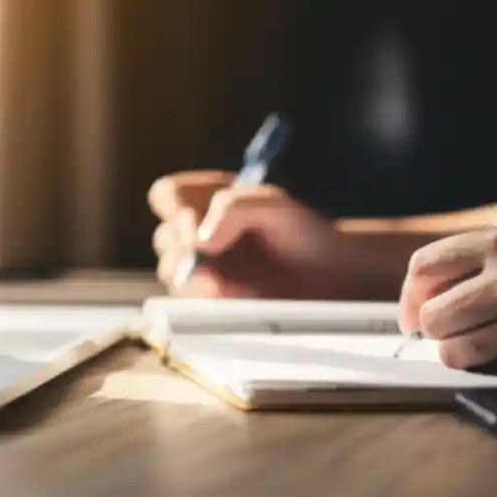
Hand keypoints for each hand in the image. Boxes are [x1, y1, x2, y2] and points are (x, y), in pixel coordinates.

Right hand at [149, 172, 369, 298]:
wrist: (331, 275)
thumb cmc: (303, 231)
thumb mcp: (276, 205)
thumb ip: (235, 207)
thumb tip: (200, 240)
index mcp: (205, 199)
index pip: (167, 194)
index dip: (174, 206)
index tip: (195, 221)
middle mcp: (195, 233)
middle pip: (165, 238)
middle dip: (184, 247)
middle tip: (212, 255)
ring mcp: (199, 269)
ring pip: (171, 272)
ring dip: (193, 277)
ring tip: (224, 283)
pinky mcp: (209, 300)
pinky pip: (187, 303)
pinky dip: (205, 300)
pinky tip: (231, 298)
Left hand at [399, 224, 496, 373]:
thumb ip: (472, 265)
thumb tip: (413, 306)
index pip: (425, 265)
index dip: (408, 295)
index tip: (410, 316)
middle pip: (432, 313)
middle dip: (434, 329)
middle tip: (448, 332)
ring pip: (452, 349)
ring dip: (456, 352)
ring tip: (476, 345)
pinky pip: (487, 369)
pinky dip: (487, 367)